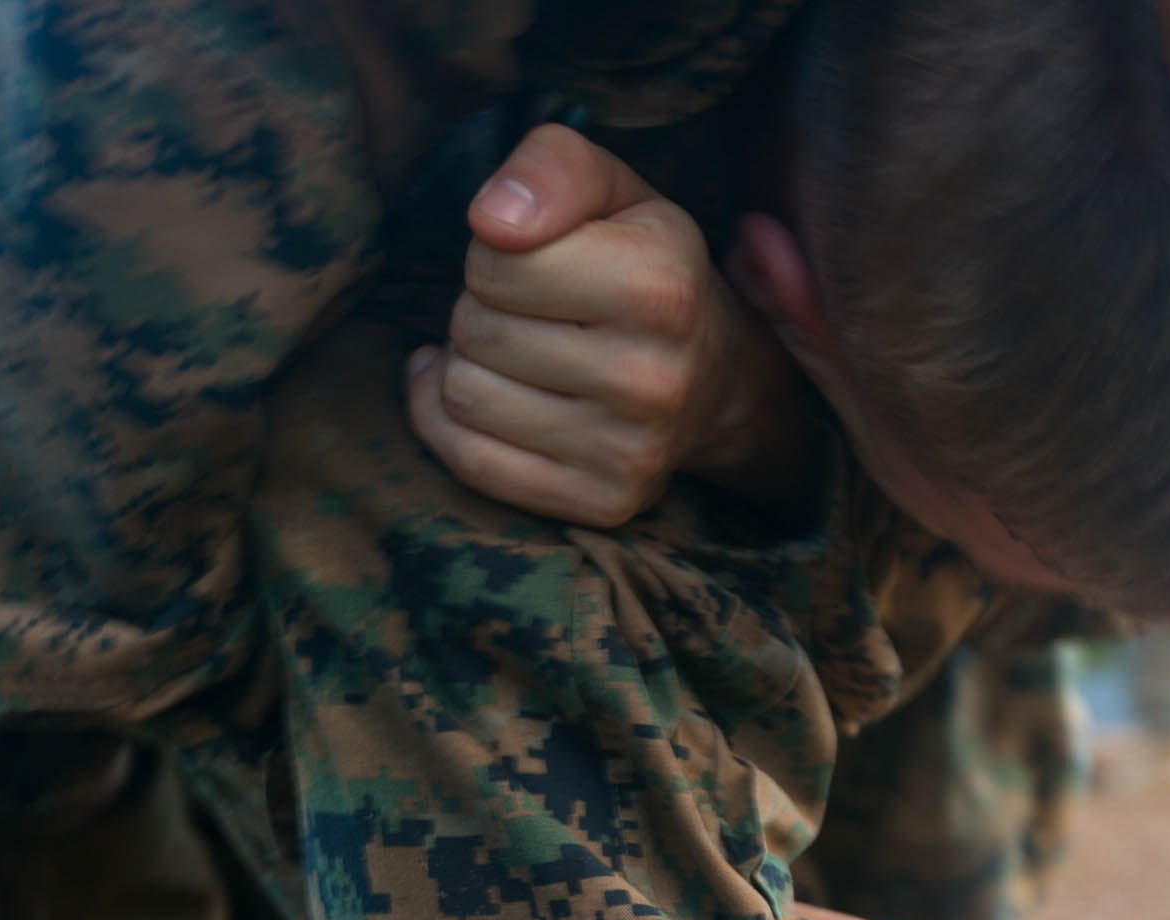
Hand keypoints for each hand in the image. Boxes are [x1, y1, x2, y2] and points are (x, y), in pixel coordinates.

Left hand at [408, 123, 812, 528]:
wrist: (717, 376)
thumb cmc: (643, 265)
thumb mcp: (613, 190)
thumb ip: (551, 167)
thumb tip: (491, 220)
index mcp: (659, 285)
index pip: (494, 262)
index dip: (497, 253)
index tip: (536, 260)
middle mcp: (653, 378)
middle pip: (474, 331)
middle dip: (484, 311)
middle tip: (533, 313)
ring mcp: (630, 452)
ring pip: (464, 398)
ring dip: (471, 367)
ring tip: (521, 354)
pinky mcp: (602, 503)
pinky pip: (469, 462)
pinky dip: (452, 423)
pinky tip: (488, 394)